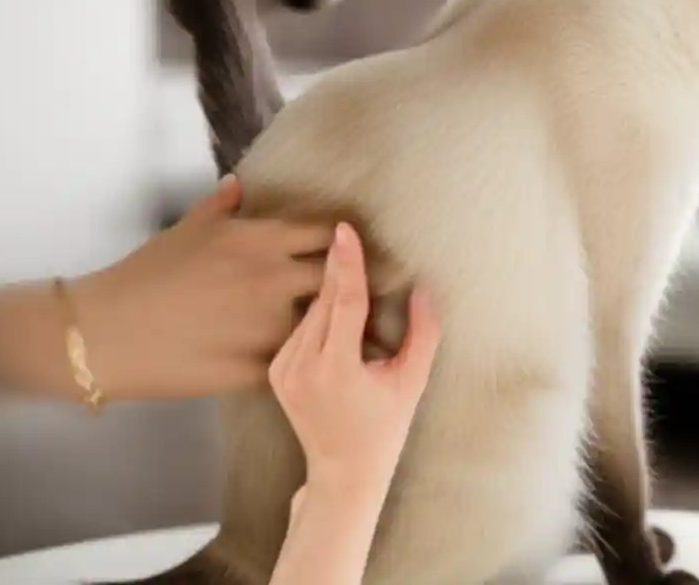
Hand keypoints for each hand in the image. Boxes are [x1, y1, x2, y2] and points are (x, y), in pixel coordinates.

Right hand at [71, 175, 330, 399]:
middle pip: (337, 280)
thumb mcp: (186, 229)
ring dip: (321, 327)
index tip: (342, 250)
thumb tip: (240, 185)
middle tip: (343, 293)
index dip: (339, 242)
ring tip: (328, 333)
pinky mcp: (260, 369)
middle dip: (342, 285)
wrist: (107, 333)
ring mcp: (270, 328)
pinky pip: (295, 364)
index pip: (327, 235)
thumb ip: (222, 207)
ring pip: (321, 326)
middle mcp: (275, 280)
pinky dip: (296, 362)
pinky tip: (298, 365)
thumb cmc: (144, 275)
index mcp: (261, 241)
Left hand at [270, 223, 441, 493]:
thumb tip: (424, 288)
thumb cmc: (385, 427)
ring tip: (352, 297)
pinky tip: (334, 322)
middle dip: (340, 273)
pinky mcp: (274, 372)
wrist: (342, 470)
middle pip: (323, 301)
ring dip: (330, 296)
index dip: (347, 262)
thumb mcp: (412, 381)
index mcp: (337, 369)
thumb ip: (423, 333)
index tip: (345, 229)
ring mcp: (283, 370)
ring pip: (308, 312)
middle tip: (352, 243)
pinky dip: (317, 317)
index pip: (343, 302)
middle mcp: (302, 367)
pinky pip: (298, 328)